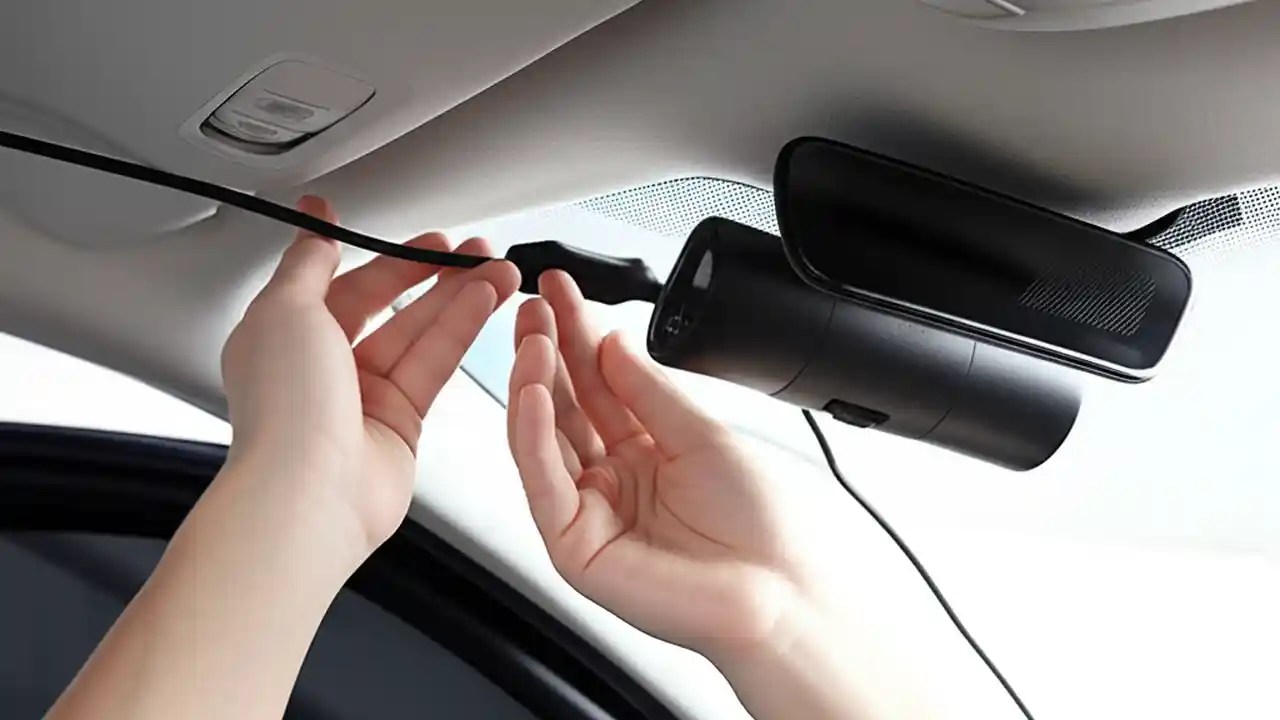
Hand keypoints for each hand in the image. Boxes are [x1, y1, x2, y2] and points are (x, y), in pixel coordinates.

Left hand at [221, 196, 519, 561]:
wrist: (309, 494)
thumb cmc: (284, 411)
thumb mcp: (285, 309)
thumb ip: (306, 262)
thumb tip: (314, 224)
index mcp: (285, 335)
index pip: (342, 282)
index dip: (381, 254)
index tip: (415, 234)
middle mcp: (324, 366)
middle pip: (388, 305)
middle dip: (430, 273)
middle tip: (470, 250)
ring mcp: (364, 396)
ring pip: (420, 332)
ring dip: (459, 297)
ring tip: (497, 268)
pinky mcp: (401, 422)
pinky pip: (436, 364)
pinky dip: (461, 330)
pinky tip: (485, 301)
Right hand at [507, 271, 814, 656]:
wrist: (779, 595)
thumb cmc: (760, 529)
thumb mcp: (702, 434)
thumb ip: (649, 389)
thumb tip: (612, 340)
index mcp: (645, 453)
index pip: (598, 385)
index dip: (578, 337)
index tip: (563, 292)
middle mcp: (613, 482)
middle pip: (565, 406)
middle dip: (546, 351)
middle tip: (534, 302)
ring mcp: (591, 513)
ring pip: (543, 440)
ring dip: (533, 382)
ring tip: (531, 334)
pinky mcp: (575, 546)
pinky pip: (543, 482)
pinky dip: (532, 435)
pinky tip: (531, 390)